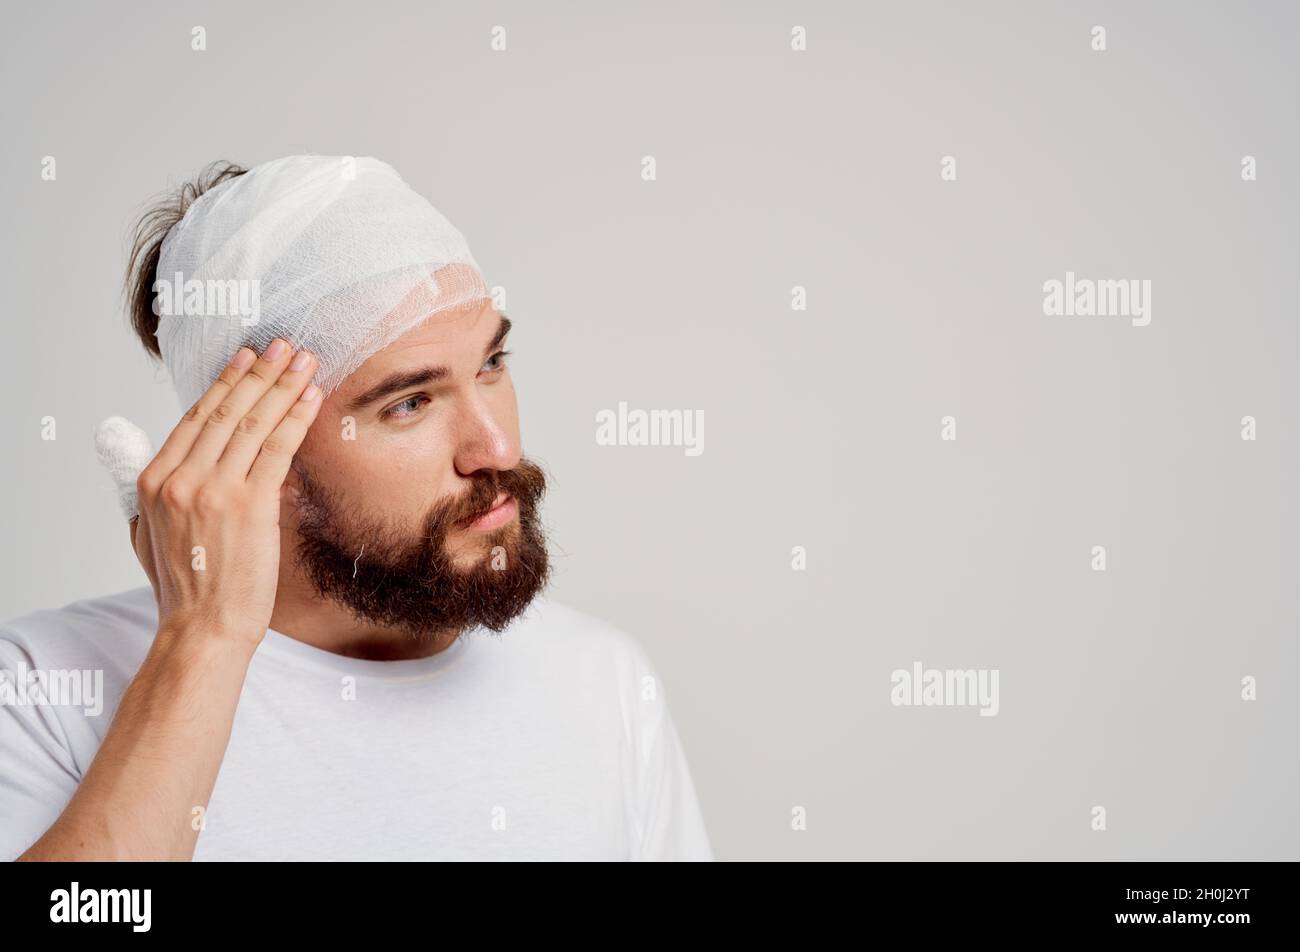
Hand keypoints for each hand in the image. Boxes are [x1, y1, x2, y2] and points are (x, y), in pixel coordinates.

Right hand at [130, 340, 320, 648]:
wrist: (203, 627)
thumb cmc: (184, 586)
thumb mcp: (146, 534)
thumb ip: (148, 494)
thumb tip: (153, 460)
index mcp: (154, 480)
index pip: (194, 418)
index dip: (225, 384)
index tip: (245, 359)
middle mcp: (181, 478)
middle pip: (225, 411)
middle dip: (258, 373)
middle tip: (281, 345)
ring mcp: (215, 490)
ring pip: (253, 423)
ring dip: (282, 386)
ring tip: (303, 360)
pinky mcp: (250, 505)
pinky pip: (278, 449)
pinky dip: (296, 419)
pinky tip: (312, 398)